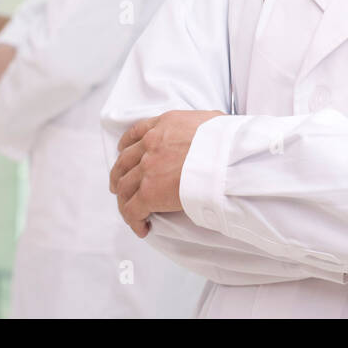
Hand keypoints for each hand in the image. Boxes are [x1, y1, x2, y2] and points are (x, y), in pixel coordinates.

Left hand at [109, 110, 223, 236]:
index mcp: (164, 125)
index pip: (136, 133)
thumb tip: (209, 131)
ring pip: (124, 187)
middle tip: (119, 186)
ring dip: (124, 200)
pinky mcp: (149, 193)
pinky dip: (133, 220)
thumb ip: (198, 125)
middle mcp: (151, 144)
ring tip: (129, 211)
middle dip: (119, 175)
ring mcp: (147, 169)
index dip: (126, 146)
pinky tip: (141, 227)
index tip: (123, 152)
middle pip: (124, 162)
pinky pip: (132, 210)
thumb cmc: (227, 141)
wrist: (226, 159)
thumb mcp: (211, 120)